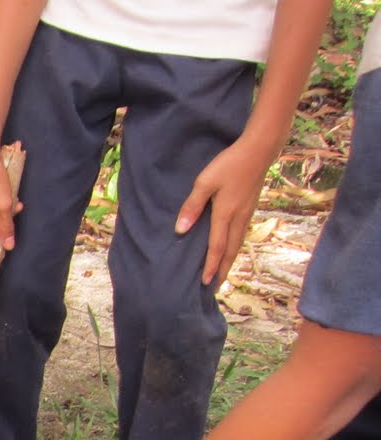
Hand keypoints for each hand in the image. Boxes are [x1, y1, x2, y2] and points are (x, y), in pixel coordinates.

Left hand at [175, 136, 276, 285]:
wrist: (259, 151)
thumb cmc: (229, 164)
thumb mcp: (205, 182)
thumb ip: (192, 206)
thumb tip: (181, 230)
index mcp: (225, 214)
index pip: (216, 248)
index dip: (211, 266)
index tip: (205, 283)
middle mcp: (238, 219)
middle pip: (230, 252)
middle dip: (222, 271)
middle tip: (214, 288)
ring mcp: (246, 214)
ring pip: (237, 245)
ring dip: (229, 261)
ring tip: (222, 274)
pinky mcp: (250, 209)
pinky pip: (241, 235)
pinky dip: (234, 248)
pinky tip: (230, 250)